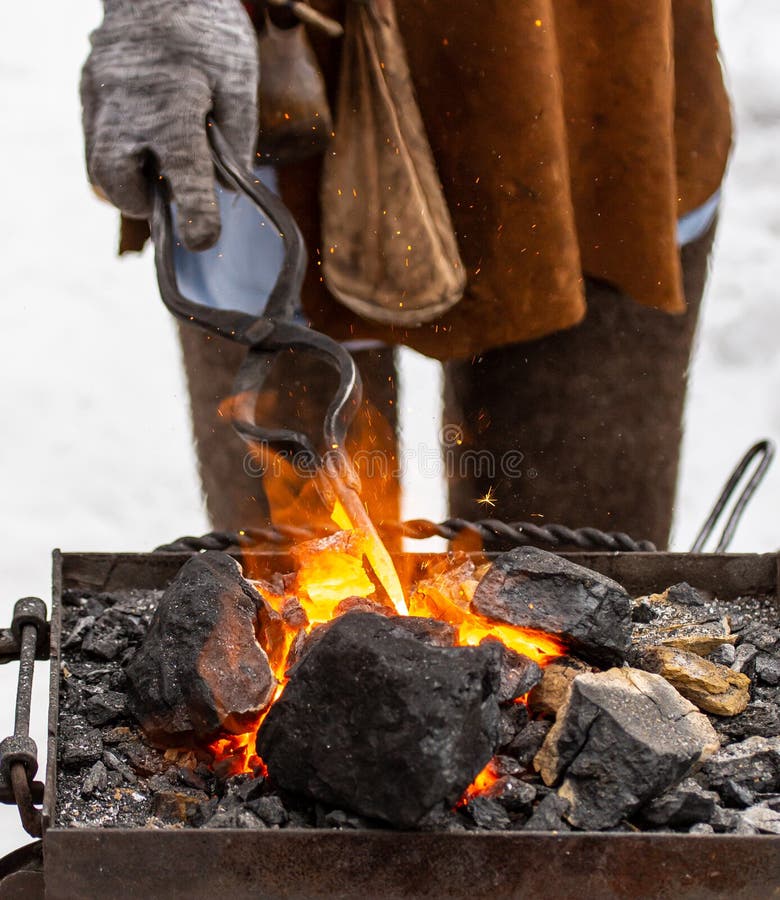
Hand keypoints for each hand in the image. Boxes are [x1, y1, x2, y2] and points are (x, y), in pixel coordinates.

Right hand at [81, 0, 258, 249]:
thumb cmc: (207, 31)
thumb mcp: (239, 82)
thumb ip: (236, 140)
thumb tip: (229, 189)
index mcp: (173, 105)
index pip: (183, 173)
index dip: (196, 213)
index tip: (204, 240)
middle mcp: (126, 109)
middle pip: (116, 183)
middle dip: (143, 204)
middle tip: (171, 194)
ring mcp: (98, 102)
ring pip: (98, 171)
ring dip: (128, 185)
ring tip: (157, 169)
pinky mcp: (87, 95)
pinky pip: (94, 145)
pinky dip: (118, 159)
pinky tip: (142, 144)